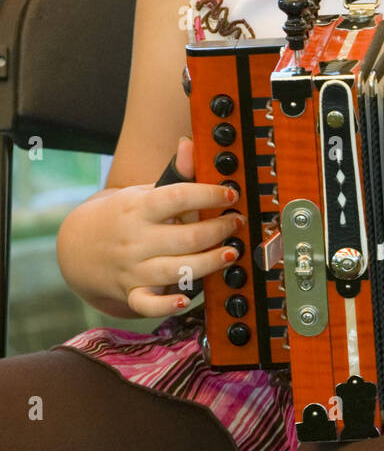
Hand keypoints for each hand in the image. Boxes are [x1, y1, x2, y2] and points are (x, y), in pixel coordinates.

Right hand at [112, 135, 244, 317]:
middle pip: (184, 238)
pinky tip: (187, 300)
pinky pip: (148, 305)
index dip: (207, 196)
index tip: (230, 195)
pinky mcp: (132, 294)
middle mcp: (136, 240)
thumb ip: (174, 174)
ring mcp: (133, 269)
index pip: (176, 198)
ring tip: (232, 253)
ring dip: (209, 263)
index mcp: (138, 208)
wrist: (78, 248)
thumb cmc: (123, 216)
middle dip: (218, 230)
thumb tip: (190, 144)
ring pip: (176, 270)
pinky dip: (166, 306)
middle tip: (237, 223)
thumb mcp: (143, 192)